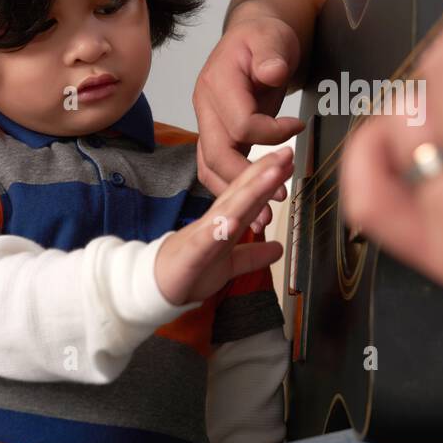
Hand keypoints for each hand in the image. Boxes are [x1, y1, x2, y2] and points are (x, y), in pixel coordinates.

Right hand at [154, 147, 293, 305]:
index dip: (268, 176)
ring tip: (271, 175)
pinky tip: (234, 220)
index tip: (287, 160)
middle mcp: (215, 221)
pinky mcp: (192, 253)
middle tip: (285, 153)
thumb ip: (252, 255)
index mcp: (224, 221)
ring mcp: (203, 234)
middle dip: (264, 171)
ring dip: (251, 190)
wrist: (155, 288)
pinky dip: (220, 228)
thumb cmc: (190, 271)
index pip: (248, 193)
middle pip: (242, 191)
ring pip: (230, 208)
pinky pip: (207, 239)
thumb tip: (277, 248)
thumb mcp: (229, 264)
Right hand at [191, 15, 305, 231]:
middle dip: (247, 179)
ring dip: (236, 195)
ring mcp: (209, 123)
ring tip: (263, 218)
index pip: (239, 124)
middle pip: (215, 155)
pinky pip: (218, 168)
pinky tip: (253, 208)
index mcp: (217, 83)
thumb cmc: (264, 37)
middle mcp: (205, 107)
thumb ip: (271, 55)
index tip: (297, 127)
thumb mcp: (272, 37)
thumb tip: (271, 71)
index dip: (271, 133)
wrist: (254, 36)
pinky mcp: (219, 135)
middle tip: (279, 196)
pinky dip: (234, 189)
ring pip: (210, 168)